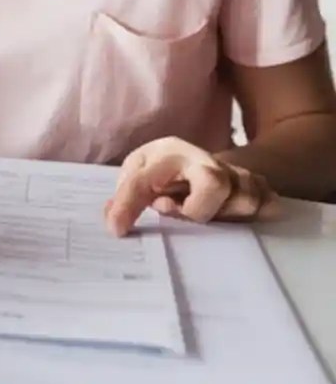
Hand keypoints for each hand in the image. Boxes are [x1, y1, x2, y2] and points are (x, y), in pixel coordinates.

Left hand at [104, 136, 279, 236]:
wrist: (196, 160)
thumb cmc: (162, 170)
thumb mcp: (136, 175)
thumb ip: (126, 198)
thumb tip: (115, 224)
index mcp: (167, 153)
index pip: (144, 181)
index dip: (128, 206)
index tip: (118, 230)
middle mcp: (204, 159)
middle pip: (215, 184)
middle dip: (196, 210)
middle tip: (182, 212)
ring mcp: (236, 172)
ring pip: (246, 200)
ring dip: (222, 216)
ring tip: (205, 211)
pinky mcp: (260, 187)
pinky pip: (268, 207)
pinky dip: (251, 217)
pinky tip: (231, 216)